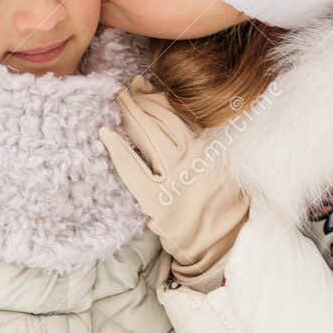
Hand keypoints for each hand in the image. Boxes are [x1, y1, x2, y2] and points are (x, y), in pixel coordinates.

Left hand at [99, 77, 247, 280]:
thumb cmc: (226, 209)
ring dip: (131, 114)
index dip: (161, 97)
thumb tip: (191, 119)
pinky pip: (133, 171)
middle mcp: (193, 159)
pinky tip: (106, 134)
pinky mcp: (157, 201)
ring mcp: (174, 179)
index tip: (147, 86)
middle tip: (128, 87)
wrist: (223, 247)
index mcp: (211, 149)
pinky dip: (118, 151)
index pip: (182, 114)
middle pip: (162, 120)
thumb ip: (211, 145)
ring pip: (148, 136)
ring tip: (119, 99)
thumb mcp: (226, 169)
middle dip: (142, 100)